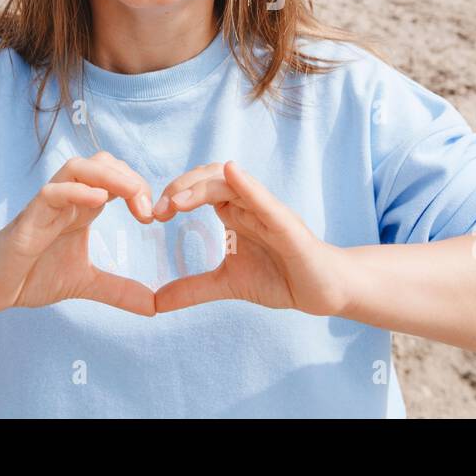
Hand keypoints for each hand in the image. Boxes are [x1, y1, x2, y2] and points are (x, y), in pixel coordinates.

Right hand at [0, 152, 156, 316]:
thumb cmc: (31, 275)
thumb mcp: (86, 283)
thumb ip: (119, 290)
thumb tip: (155, 307)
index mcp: (82, 208)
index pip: (116, 175)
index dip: (138, 187)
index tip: (153, 216)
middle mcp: (67, 200)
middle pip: (101, 162)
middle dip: (130, 177)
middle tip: (147, 210)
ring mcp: (47, 206)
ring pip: (77, 168)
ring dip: (109, 175)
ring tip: (131, 196)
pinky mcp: (28, 221)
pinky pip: (50, 193)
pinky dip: (75, 192)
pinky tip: (97, 201)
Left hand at [150, 160, 348, 315]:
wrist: (321, 291)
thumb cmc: (279, 278)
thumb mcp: (227, 284)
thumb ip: (192, 289)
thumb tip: (154, 303)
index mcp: (233, 212)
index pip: (198, 188)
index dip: (174, 194)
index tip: (153, 215)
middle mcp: (248, 204)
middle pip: (210, 177)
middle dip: (181, 186)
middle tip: (158, 209)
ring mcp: (267, 211)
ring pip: (232, 184)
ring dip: (201, 188)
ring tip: (177, 200)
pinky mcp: (286, 224)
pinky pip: (265, 200)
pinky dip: (248, 185)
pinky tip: (231, 173)